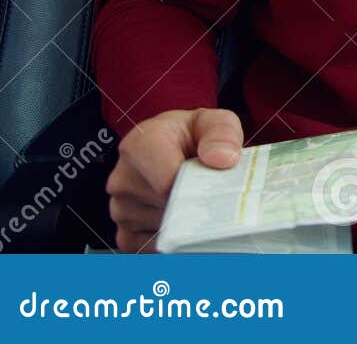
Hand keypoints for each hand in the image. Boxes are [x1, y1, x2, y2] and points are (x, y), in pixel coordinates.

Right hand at [106, 107, 241, 252]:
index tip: (214, 187)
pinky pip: (153, 249)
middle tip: (214, 195)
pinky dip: (175, 242)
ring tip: (196, 201)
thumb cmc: (192, 135)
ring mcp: (120, 209)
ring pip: (164, 229)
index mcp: (140, 144)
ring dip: (186, 223)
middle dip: (197, 205)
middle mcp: (122, 178)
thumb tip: (222, 159)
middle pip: (169, 208)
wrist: (176, 146)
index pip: (167, 182)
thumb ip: (222, 134)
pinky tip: (185, 221)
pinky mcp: (124, 234)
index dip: (197, 188)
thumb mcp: (214, 122)